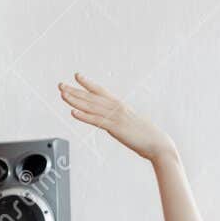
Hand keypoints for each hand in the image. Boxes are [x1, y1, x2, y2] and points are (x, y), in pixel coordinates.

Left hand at [59, 73, 175, 161]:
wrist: (159, 144)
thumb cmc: (146, 136)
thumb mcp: (131, 124)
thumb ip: (120, 120)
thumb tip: (112, 120)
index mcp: (121, 106)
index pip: (101, 91)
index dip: (88, 83)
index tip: (77, 76)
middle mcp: (117, 108)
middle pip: (92, 97)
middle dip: (75, 91)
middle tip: (60, 85)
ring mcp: (116, 117)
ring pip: (92, 107)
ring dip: (75, 100)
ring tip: (62, 95)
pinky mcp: (116, 128)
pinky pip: (97, 121)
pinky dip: (84, 116)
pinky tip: (73, 113)